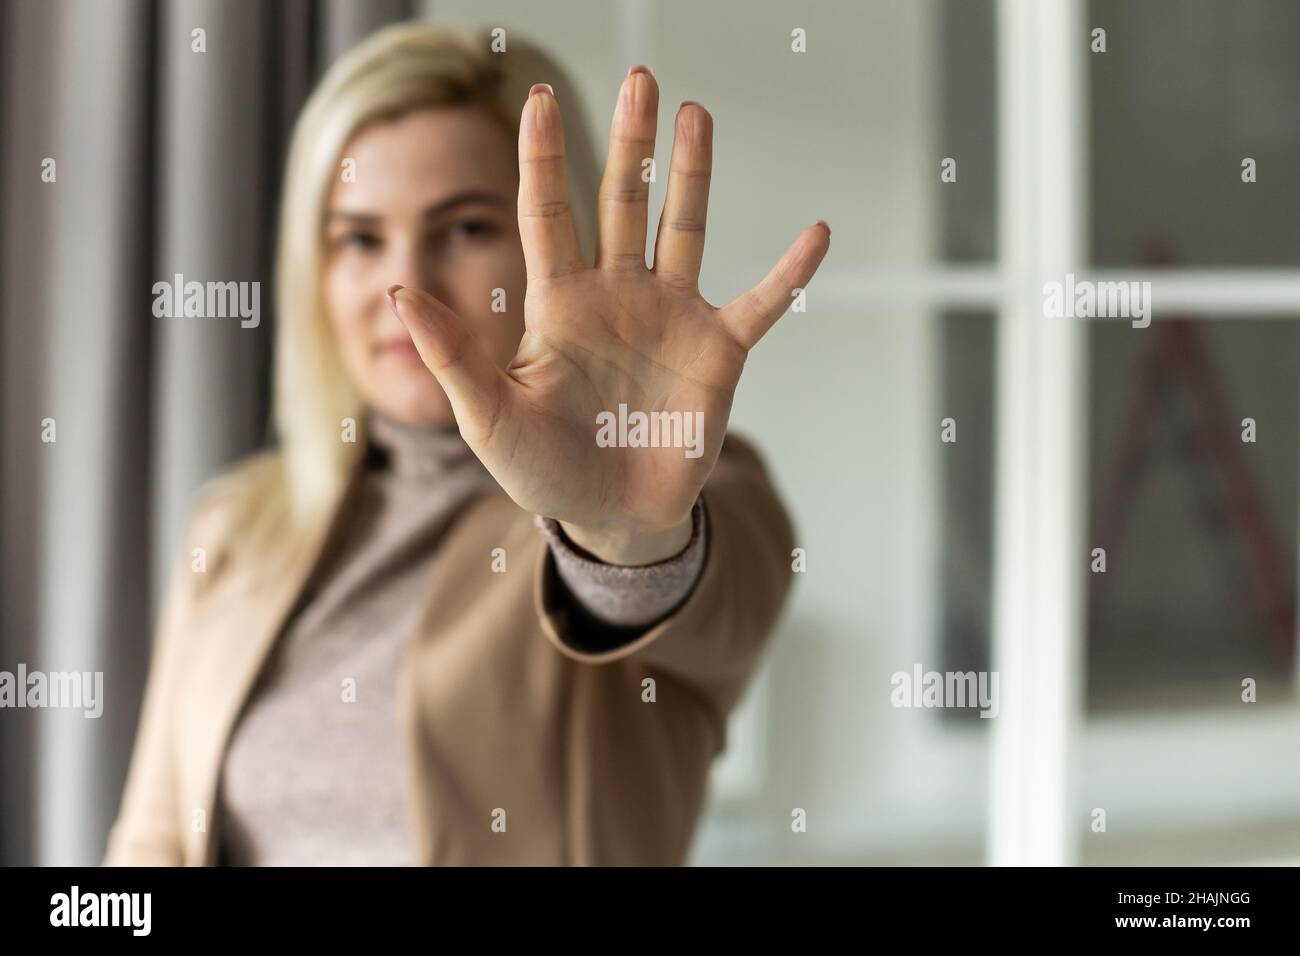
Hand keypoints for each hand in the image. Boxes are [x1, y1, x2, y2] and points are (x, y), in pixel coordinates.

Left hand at [389, 66, 829, 564]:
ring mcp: (672, 317)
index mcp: (560, 304)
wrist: (611, 516)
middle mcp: (618, 295)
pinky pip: (761, 303)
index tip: (540, 97)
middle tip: (641, 79)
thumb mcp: (489, 416)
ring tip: (696, 115)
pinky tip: (815, 234)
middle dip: (633, 141)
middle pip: (624, 201)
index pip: (547, 213)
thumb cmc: (544, 469)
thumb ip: (452, 355)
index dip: (543, 155)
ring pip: (685, 229)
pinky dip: (789, 273)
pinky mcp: (718, 353)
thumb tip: (397, 292)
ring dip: (693, 175)